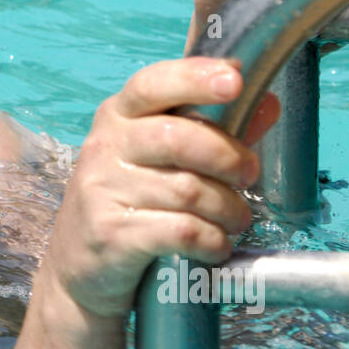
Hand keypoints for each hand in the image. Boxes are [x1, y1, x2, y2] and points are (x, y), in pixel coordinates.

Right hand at [38, 57, 279, 320]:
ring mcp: (103, 190)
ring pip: (188, 190)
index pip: (153, 85)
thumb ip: (213, 131)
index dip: (194, 79)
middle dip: (228, 157)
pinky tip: (216, 245)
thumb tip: (268, 103)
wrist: (80, 270)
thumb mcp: (160, 161)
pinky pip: (181, 231)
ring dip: (227, 208)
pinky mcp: (111, 234)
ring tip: (236, 218)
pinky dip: (212, 240)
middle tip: (249, 175)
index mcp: (118, 116)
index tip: (234, 80)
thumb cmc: (130, 204)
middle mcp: (105, 147)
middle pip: (178, 138)